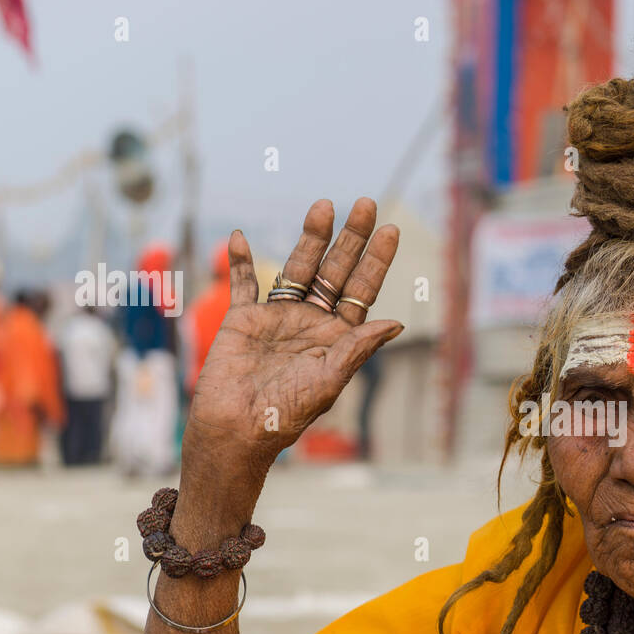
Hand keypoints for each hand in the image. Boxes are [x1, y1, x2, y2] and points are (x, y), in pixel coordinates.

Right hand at [185, 198, 402, 477]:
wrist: (237, 430)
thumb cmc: (286, 414)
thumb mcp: (330, 381)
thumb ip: (357, 348)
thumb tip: (396, 323)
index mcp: (337, 337)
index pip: (362, 291)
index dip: (376, 261)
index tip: (391, 230)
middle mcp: (311, 322)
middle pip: (336, 270)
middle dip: (351, 238)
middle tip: (367, 204)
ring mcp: (278, 317)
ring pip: (298, 268)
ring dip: (311, 237)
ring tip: (324, 206)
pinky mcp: (244, 320)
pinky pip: (243, 284)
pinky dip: (238, 262)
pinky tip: (239, 237)